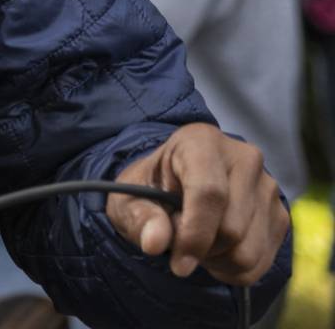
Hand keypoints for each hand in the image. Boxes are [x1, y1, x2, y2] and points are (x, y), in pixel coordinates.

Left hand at [106, 123, 289, 284]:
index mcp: (201, 142)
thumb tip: (155, 242)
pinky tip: (215, 251)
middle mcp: (244, 159)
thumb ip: (140, 218)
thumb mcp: (129, 199)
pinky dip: (232, 269)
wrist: (176, 185)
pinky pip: (260, 263)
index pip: (210, 193)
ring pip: (248, 251)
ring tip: (196, 242)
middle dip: (200, 249)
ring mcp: (268, 188)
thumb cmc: (150, 189)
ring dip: (215, 261)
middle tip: (178, 241)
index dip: (194, 234)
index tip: (178, 264)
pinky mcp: (280, 215)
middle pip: (231, 229)